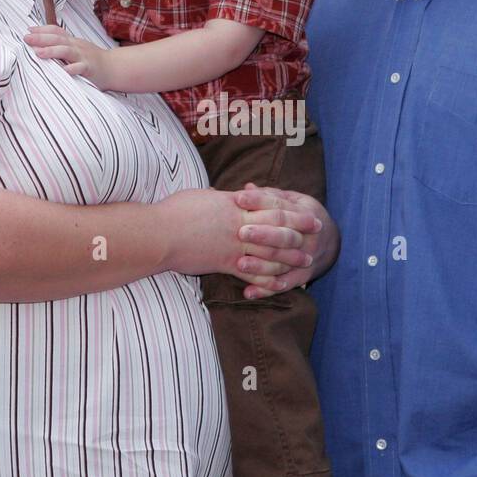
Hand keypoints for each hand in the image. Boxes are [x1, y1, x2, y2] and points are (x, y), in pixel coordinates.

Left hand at [25, 24, 114, 87]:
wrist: (114, 68)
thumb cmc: (92, 60)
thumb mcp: (77, 48)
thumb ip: (62, 46)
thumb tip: (40, 45)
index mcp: (72, 41)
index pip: (56, 31)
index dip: (42, 29)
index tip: (28, 30)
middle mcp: (76, 46)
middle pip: (58, 39)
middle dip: (41, 38)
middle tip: (26, 39)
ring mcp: (83, 56)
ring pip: (66, 51)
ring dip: (52, 51)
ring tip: (38, 53)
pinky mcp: (90, 68)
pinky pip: (80, 68)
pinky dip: (72, 69)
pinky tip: (63, 71)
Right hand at [157, 186, 320, 289]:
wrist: (158, 233)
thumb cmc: (172, 213)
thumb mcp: (197, 197)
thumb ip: (214, 198)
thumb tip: (220, 194)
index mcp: (232, 203)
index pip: (267, 201)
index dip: (287, 203)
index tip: (301, 203)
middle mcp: (238, 222)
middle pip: (276, 223)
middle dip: (299, 225)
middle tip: (317, 227)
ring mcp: (233, 243)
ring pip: (270, 248)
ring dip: (291, 254)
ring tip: (307, 259)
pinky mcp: (225, 263)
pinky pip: (252, 272)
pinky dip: (268, 279)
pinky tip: (280, 283)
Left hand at [232, 184, 337, 299]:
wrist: (330, 241)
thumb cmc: (303, 216)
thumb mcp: (294, 201)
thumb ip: (271, 196)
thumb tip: (247, 187)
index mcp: (304, 212)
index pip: (280, 205)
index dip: (259, 201)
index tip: (238, 198)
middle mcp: (307, 236)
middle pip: (284, 235)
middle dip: (263, 234)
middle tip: (240, 233)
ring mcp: (307, 258)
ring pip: (283, 262)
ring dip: (261, 266)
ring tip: (240, 264)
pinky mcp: (303, 276)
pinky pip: (284, 284)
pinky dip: (266, 290)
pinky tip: (249, 293)